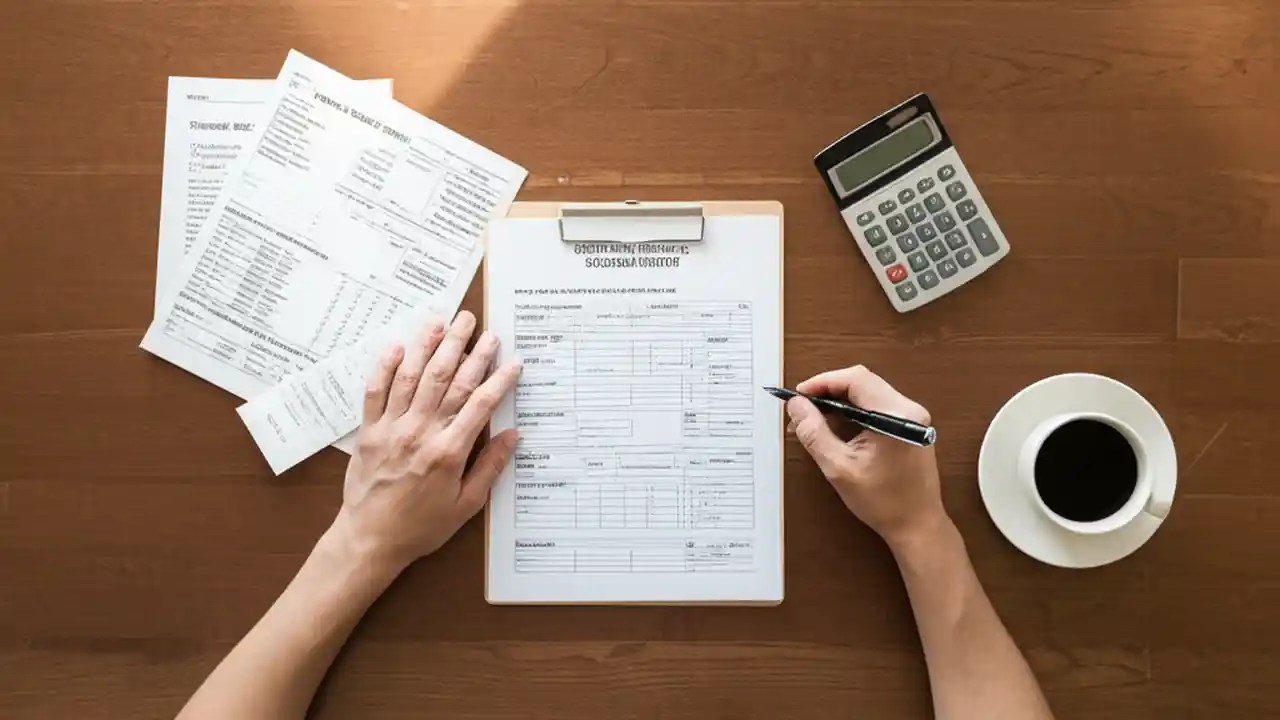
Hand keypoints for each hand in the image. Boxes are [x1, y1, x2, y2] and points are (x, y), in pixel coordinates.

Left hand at [332, 311, 521, 570]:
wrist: (370, 540)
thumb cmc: (421, 527)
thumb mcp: (466, 505)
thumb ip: (489, 467)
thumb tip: (513, 436)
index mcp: (449, 452)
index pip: (480, 404)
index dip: (499, 379)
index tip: (513, 360)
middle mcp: (421, 433)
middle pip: (449, 381)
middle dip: (468, 350)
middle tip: (481, 326)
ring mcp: (392, 428)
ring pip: (414, 378)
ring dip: (429, 347)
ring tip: (443, 322)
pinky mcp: (369, 431)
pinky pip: (376, 391)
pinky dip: (385, 367)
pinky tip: (397, 346)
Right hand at [787, 365, 945, 549]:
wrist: (918, 526)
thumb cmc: (881, 502)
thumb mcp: (839, 467)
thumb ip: (814, 432)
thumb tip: (795, 405)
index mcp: (896, 414)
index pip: (856, 379)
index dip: (822, 381)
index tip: (797, 395)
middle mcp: (909, 408)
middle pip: (862, 383)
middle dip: (828, 392)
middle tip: (801, 409)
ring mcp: (913, 417)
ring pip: (868, 394)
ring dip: (839, 403)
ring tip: (812, 420)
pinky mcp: (910, 427)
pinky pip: (877, 408)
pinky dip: (853, 413)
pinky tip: (833, 427)